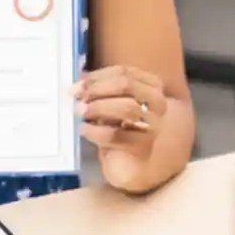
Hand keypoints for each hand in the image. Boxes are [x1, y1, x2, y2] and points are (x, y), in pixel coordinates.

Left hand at [73, 65, 167, 186]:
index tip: (78, 83)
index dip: (98, 75)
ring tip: (80, 111)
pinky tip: (83, 129)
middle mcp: (157, 103)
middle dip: (98, 88)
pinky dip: (96, 130)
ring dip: (98, 107)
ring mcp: (153, 125)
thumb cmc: (117, 126)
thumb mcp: (109, 102)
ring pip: (127, 107)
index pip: (124, 71)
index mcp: (151, 85)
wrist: (128, 162)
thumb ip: (97, 87)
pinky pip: (117, 135)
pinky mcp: (143, 147)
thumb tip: (77, 73)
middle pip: (127, 85)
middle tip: (77, 95)